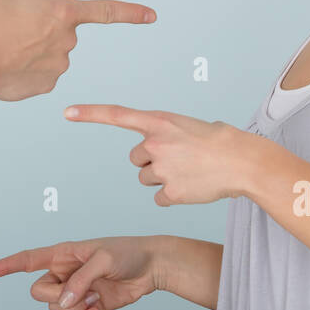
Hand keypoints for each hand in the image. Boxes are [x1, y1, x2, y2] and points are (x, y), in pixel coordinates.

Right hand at [0, 0, 155, 101]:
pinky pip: (37, 74)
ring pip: (47, 53)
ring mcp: (58, 66)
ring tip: (2, 47)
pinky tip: (4, 66)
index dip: (129, 12)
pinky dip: (22, 69)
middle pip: (58, 31)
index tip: (151, 16)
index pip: (105, 11)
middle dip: (38, 29)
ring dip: (29, 49)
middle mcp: (67, 40)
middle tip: (9, 28)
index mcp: (63, 12)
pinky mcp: (46, 86)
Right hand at [0, 236, 159, 309]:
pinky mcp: (87, 304)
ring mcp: (74, 289)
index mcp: (62, 254)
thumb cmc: (127, 253)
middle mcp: (63, 272)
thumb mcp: (103, 259)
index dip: (4, 266)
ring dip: (74, 308)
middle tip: (80, 291)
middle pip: (38, 292)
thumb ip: (80, 279)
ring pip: (55, 308)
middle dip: (56, 297)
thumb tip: (63, 300)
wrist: (150, 267)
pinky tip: (98, 308)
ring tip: (96, 296)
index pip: (26, 260)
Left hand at [65, 104, 252, 204]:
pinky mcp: (171, 192)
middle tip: (180, 158)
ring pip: (147, 178)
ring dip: (164, 178)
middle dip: (152, 160)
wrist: (243, 162)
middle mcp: (155, 143)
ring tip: (190, 171)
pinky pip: (160, 197)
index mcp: (159, 121)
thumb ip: (164, 133)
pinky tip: (192, 187)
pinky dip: (174, 195)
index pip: (116, 115)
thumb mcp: (186, 126)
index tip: (66, 112)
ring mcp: (162, 169)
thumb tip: (153, 147)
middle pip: (136, 159)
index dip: (90, 114)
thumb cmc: (219, 141)